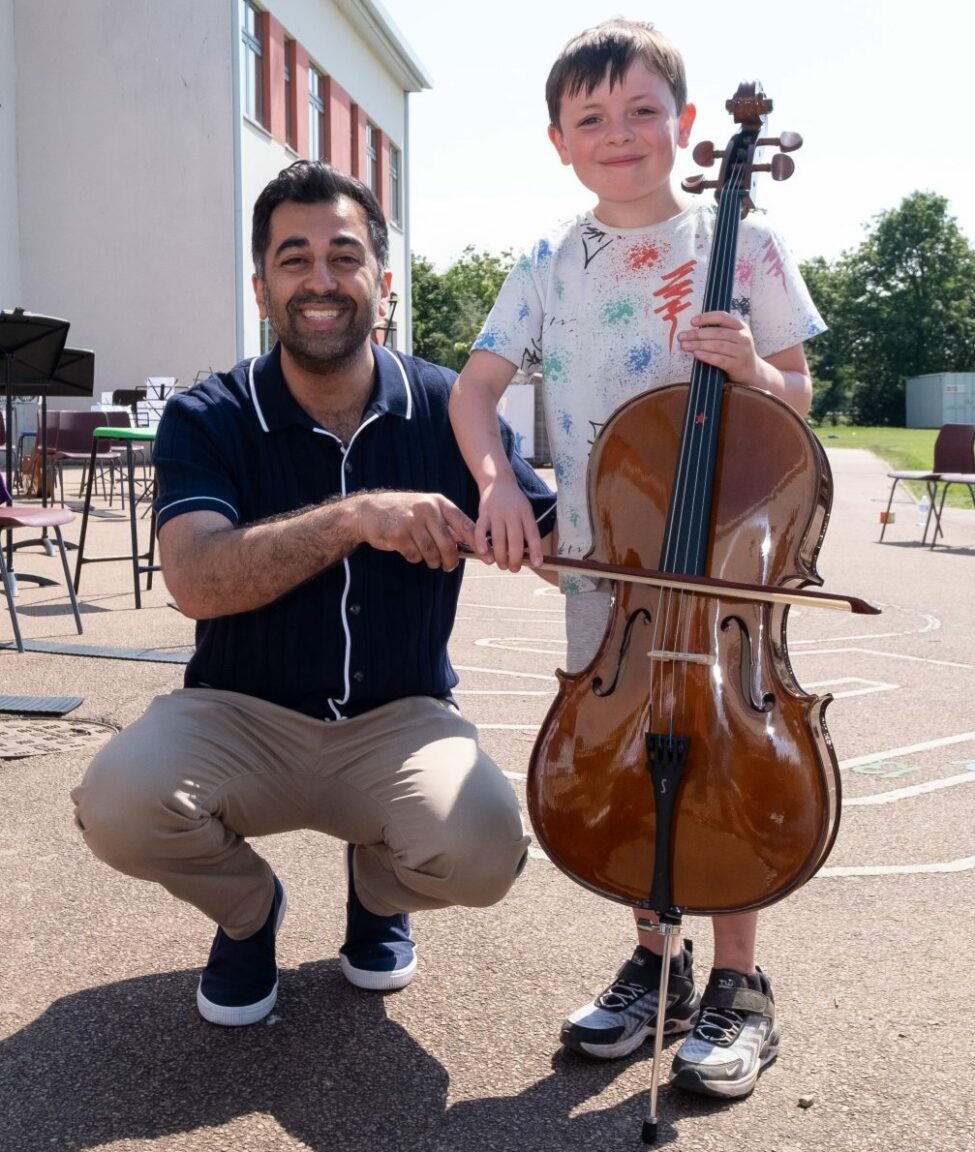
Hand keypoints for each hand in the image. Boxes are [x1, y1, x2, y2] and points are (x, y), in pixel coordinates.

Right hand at [355, 492, 476, 570]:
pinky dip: (414, 558)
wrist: (368, 512)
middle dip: (451, 560)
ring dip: (432, 561)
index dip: (477, 542)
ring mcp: (412, 521)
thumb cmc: (402, 513)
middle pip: (448, 544)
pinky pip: (415, 555)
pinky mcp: (398, 534)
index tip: (486, 556)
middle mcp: (427, 509)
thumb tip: (466, 543)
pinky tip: (410, 552)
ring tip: (430, 560)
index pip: (464, 524)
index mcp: (438, 502)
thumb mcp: (425, 509)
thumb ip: (445, 523)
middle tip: (448, 566)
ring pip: (432, 552)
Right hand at [475, 474, 542, 571]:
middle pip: (515, 540)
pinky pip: (481, 529)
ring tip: (502, 566)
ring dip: (500, 555)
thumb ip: (527, 530)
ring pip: (499, 538)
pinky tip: (483, 553)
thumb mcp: (526, 511)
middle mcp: (513, 513)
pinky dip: (481, 542)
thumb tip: (530, 556)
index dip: (536, 550)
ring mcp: (497, 513)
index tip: (537, 564)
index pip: (533, 534)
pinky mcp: (483, 513)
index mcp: (526, 513)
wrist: (498, 481)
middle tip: (514, 569)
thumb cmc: (514, 502)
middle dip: (515, 558)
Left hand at [677, 312, 760, 385]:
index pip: (723, 317)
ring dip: (699, 345)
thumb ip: (719, 332)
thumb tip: (693, 329)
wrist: (753, 373)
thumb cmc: (737, 353)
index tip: (692, 322)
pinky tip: (696, 354)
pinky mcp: (738, 365)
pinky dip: (707, 356)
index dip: (706, 317)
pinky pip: (720, 359)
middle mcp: (743, 337)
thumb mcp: (733, 338)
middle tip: (682, 336)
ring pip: (718, 345)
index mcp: (741, 326)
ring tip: (685, 346)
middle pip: (717, 332)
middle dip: (697, 334)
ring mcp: (742, 351)